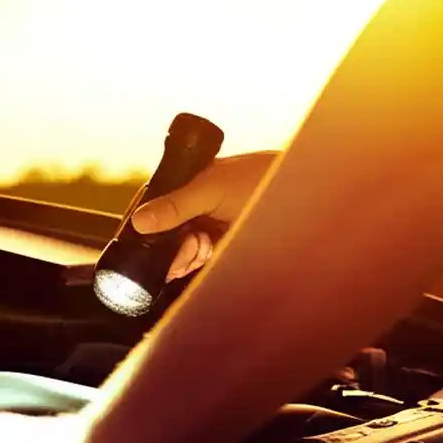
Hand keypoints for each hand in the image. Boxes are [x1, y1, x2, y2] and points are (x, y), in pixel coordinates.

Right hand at [130, 151, 278, 279]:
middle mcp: (196, 205)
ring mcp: (208, 226)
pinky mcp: (221, 246)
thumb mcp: (211, 190)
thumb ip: (175, 206)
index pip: (156, 206)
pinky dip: (194, 262)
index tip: (143, 244)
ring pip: (180, 250)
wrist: (303, 200)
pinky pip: (196, 260)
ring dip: (183, 256)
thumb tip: (140, 221)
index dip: (148, 225)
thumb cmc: (261, 180)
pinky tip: (201, 258)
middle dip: (168, 247)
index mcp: (190, 184)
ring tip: (201, 250)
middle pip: (166, 233)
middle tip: (181, 252)